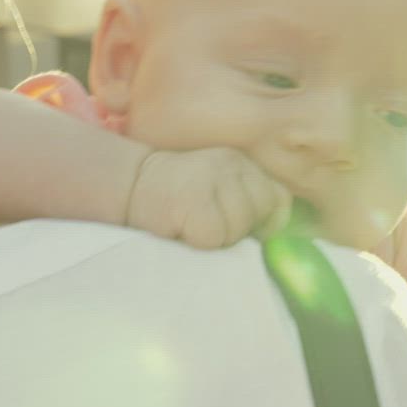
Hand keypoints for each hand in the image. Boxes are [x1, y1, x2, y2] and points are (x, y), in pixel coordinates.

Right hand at [126, 148, 291, 248]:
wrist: (128, 185)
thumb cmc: (179, 199)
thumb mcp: (220, 191)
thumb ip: (249, 205)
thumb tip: (276, 239)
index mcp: (244, 164)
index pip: (279, 198)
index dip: (267, 222)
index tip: (244, 230)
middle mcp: (233, 164)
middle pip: (263, 211)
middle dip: (242, 229)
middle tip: (210, 225)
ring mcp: (212, 177)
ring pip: (240, 226)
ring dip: (219, 238)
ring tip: (192, 226)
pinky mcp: (191, 198)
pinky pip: (214, 236)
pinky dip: (200, 242)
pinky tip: (181, 228)